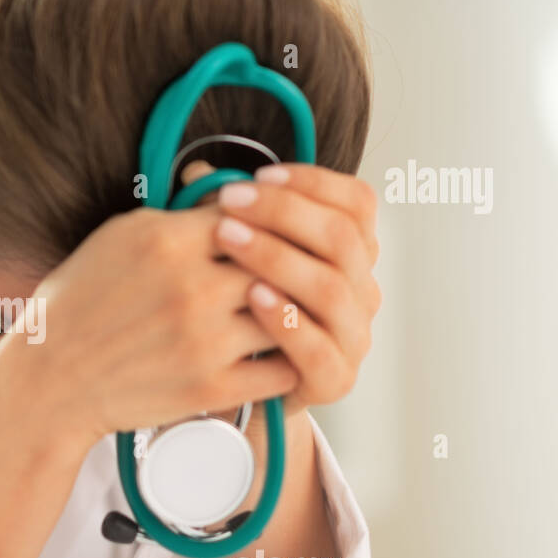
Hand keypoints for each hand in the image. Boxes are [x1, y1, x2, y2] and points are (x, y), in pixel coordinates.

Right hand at [1, 202, 300, 446]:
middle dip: (289, 263)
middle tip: (293, 269)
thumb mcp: (119, 236)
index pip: (255, 212)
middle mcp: (192, 288)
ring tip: (289, 309)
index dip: (269, 220)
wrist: (51, 379)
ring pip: (288, 313)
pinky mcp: (211, 387)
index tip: (269, 231)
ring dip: (292, 311)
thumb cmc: (80, 303)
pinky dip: (286, 358)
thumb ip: (180, 215)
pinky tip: (277, 350)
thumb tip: (234, 194)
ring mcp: (205, 341)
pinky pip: (281, 368)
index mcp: (168, 240)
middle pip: (279, 260)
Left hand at [192, 162, 380, 413]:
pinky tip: (252, 297)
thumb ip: (228, 215)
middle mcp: (360, 291)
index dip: (312, 183)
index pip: (357, 204)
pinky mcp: (334, 379)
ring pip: (331, 287)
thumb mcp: (230, 256)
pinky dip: (286, 318)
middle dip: (284, 213)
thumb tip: (196, 171)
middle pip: (342, 238)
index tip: (260, 176)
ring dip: (278, 257)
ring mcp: (352, 336)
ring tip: (229, 239)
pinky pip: (318, 347)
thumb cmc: (234, 313)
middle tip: (230, 201)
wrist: (231, 387)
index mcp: (350, 254)